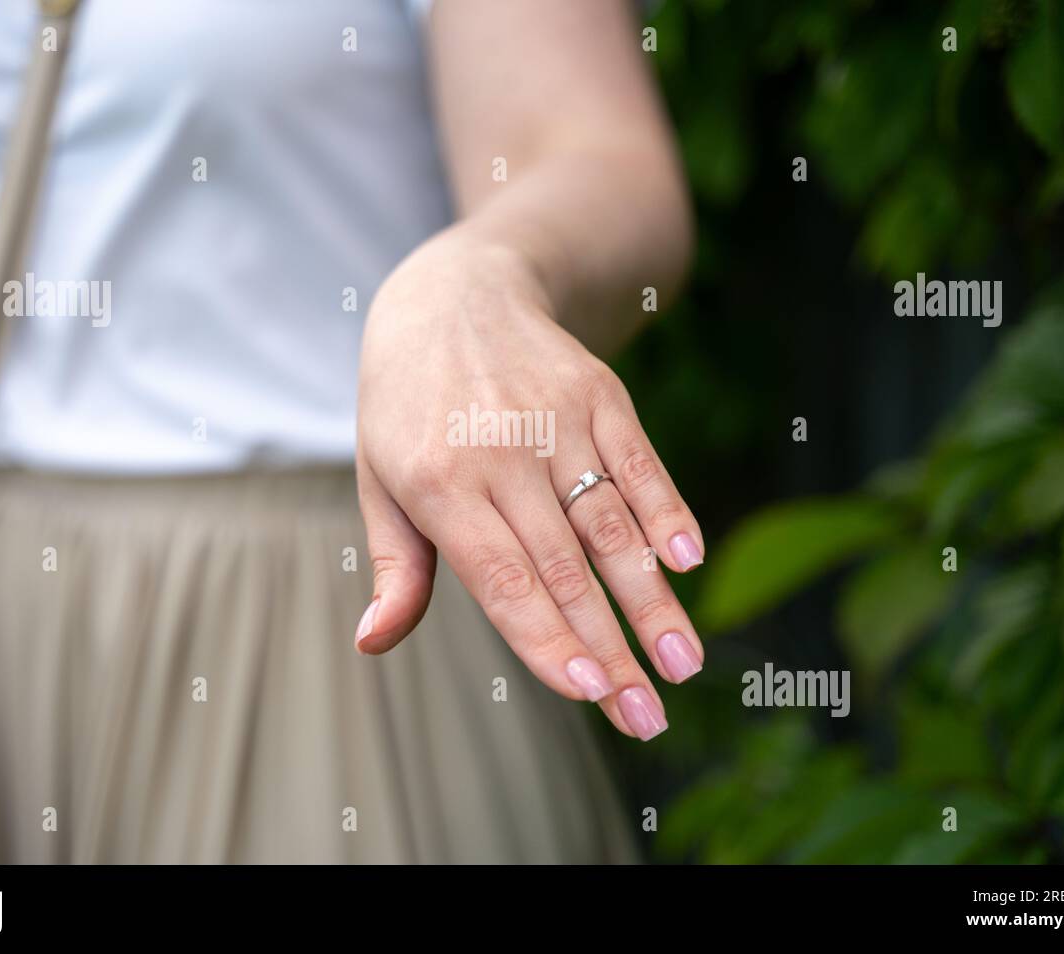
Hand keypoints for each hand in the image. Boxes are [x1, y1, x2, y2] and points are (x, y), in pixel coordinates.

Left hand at [355, 231, 704, 739]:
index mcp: (438, 484)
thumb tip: (373, 642)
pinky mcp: (598, 395)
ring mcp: (555, 420)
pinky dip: (667, 509)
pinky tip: (689, 561)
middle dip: (613, 648)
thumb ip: (395, 567)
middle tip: (649, 716)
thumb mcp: (380, 481)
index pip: (504, 581)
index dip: (549, 640)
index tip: (591, 694)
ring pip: (612, 523)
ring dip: (652, 597)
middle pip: (566, 567)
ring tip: (686, 662)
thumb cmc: (407, 409)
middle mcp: (501, 451)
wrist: (453, 297)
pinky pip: (639, 461)